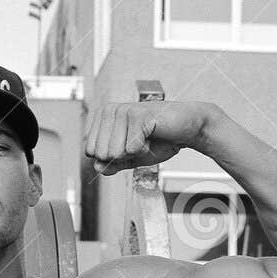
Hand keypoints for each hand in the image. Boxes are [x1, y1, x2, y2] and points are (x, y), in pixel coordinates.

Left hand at [84, 100, 215, 174]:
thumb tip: (97, 167)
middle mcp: (108, 110)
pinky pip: (131, 149)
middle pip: (100, 153)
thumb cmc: (158, 140)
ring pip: (114, 152)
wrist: (186, 130)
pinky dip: (145, 150)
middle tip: (139, 143)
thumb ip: (111, 164)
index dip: (111, 158)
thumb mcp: (129, 158)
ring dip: (135, 153)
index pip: (89, 152)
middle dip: (122, 157)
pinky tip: (153, 136)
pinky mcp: (138, 115)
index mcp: (101, 118)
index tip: (128, 147)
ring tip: (146, 139)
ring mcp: (122, 111)